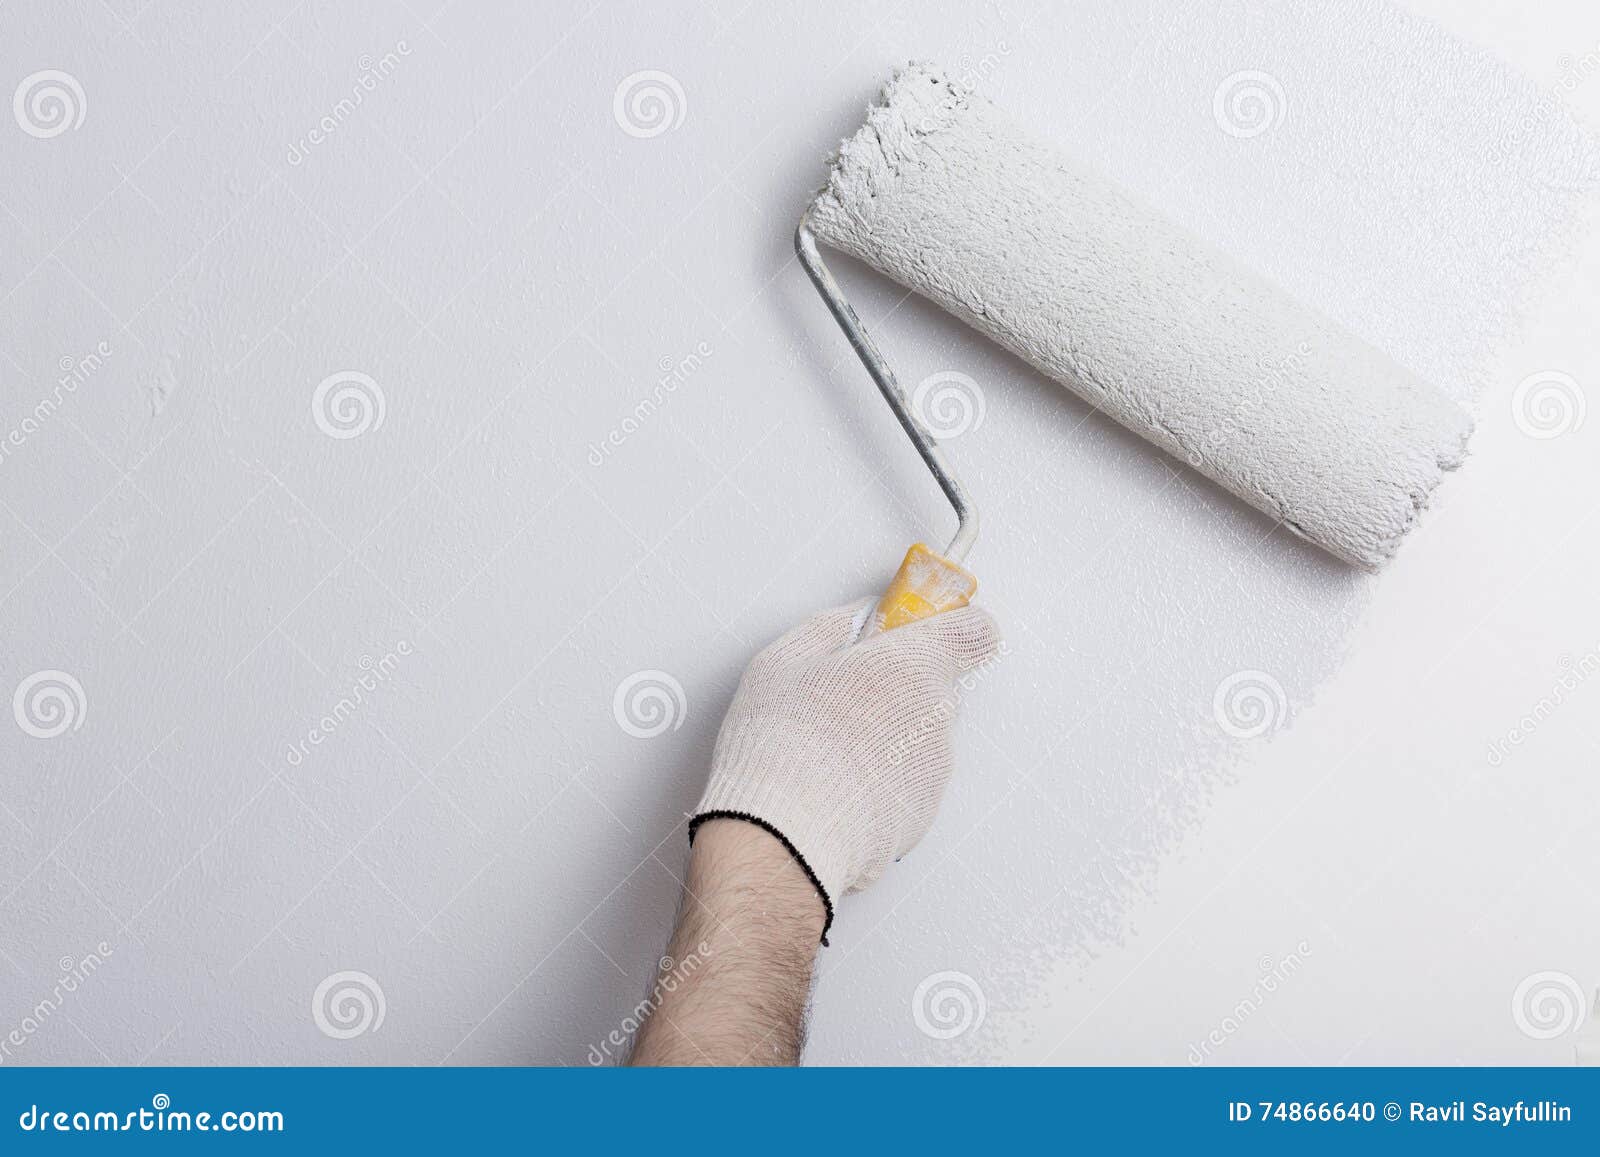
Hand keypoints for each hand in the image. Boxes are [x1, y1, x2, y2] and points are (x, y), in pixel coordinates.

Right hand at [692, 597, 1001, 940]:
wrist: (784, 837)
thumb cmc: (781, 745)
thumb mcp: (784, 661)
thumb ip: (830, 628)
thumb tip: (853, 616)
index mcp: (913, 666)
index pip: (976, 632)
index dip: (955, 627)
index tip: (922, 629)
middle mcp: (937, 716)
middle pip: (940, 686)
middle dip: (902, 686)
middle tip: (849, 695)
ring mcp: (935, 769)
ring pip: (924, 736)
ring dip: (890, 735)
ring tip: (832, 751)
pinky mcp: (923, 814)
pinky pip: (911, 781)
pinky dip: (884, 779)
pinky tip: (838, 785)